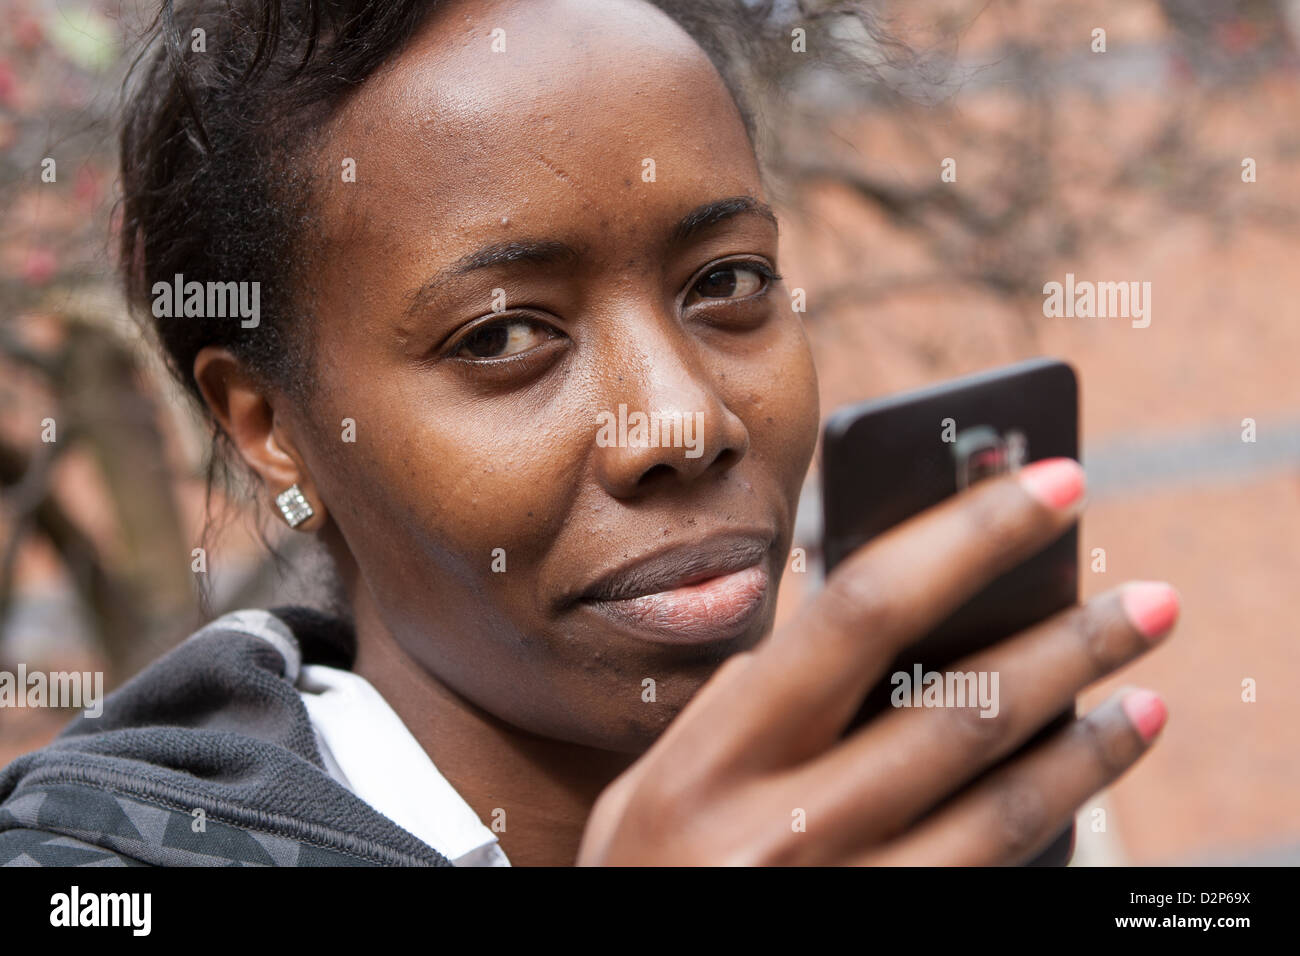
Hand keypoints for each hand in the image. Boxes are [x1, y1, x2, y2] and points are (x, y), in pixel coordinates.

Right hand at [577, 459, 1176, 864]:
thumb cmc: (651, 874)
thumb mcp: (660, 783)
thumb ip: (742, 705)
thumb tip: (852, 613)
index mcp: (716, 753)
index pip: (863, 608)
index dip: (970, 534)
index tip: (1051, 486)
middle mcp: (786, 827)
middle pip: (961, 708)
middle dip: (1072, 642)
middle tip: (1150, 602)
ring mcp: (849, 895)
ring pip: (1002, 804)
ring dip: (1092, 746)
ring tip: (1147, 697)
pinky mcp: (895, 938)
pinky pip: (994, 872)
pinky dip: (1056, 820)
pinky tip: (1084, 783)